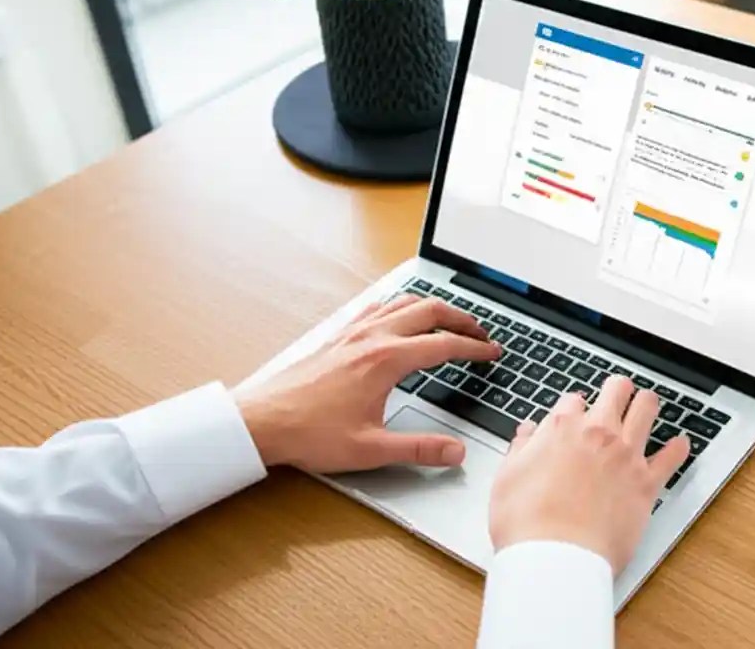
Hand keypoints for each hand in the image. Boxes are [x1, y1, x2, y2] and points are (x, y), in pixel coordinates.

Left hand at [233, 294, 500, 471]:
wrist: (262, 421)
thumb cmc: (309, 433)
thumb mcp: (371, 449)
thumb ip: (419, 449)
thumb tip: (455, 451)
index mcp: (386, 361)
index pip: (444, 345)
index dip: (474, 348)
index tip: (492, 352)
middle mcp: (372, 338)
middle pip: (429, 311)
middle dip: (461, 318)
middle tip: (481, 332)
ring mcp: (353, 333)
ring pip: (403, 303)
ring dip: (433, 307)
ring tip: (449, 320)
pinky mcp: (338, 337)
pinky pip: (377, 307)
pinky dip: (400, 305)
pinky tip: (400, 315)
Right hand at [488, 377, 689, 573]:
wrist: (556, 556)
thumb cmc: (527, 524)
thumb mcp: (507, 478)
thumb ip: (521, 450)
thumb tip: (527, 433)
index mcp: (561, 429)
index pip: (573, 400)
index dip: (575, 406)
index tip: (576, 414)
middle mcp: (597, 434)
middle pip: (616, 390)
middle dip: (617, 390)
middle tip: (618, 394)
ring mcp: (625, 455)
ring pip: (647, 408)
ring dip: (647, 404)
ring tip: (647, 404)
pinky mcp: (646, 482)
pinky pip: (672, 457)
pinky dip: (678, 448)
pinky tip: (680, 444)